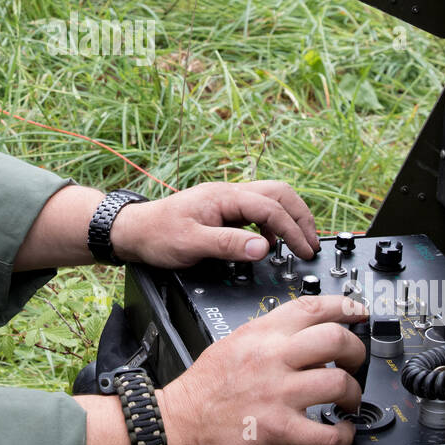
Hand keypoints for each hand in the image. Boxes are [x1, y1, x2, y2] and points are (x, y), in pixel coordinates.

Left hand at [110, 180, 319, 267]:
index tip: (303, 251)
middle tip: (310, 243)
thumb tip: (263, 247)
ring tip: (297, 243)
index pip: (270, 207)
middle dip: (300, 216)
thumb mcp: (191, 244)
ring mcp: (227, 200)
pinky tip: (268, 243)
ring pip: (271, 198)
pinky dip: (272, 224)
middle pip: (279, 193)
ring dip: (288, 218)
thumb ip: (228, 245)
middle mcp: (229, 193)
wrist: (133, 231)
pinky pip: (258, 210)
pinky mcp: (223, 210)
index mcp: (224, 196)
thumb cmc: (157, 235)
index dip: (292, 229)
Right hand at [155, 294, 367, 444]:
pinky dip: (342, 435)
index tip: (358, 312)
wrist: (178, 425)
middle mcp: (272, 359)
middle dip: (356, 351)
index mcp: (261, 334)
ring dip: (352, 394)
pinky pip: (328, 434)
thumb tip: (300, 335)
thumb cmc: (201, 390)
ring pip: (339, 383)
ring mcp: (278, 394)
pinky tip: (338, 432)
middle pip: (336, 338)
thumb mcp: (232, 344)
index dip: (344, 306)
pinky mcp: (281, 430)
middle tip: (354, 362)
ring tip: (346, 401)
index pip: (312, 306)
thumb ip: (267, 336)